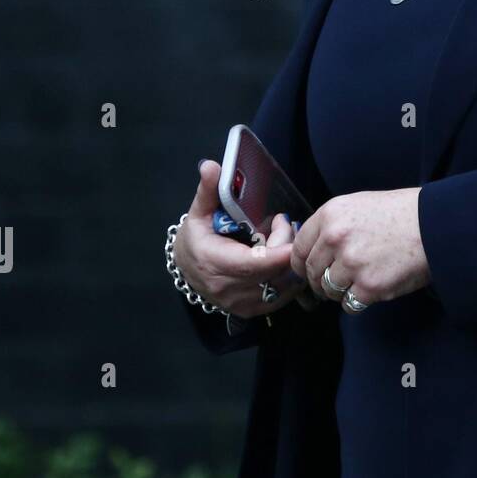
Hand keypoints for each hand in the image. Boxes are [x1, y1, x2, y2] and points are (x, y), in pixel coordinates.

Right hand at [174, 160, 307, 319]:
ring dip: (290, 262)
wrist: (186, 270)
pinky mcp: (250, 310)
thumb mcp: (198, 213)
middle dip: (286, 246)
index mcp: (214, 263)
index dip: (279, 249)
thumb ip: (208, 191)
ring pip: (282, 287)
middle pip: (273, 273)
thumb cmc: (195, 240)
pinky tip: (283, 259)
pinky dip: (289, 278)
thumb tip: (210, 166)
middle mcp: (228, 289)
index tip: (287, 225)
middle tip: (282, 224)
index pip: (254, 263)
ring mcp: (240, 303)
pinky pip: (281, 297)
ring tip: (282, 240)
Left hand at [287, 187, 430, 309]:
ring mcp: (351, 264)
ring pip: (329, 290)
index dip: (302, 263)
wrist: (435, 225)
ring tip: (360, 281)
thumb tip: (311, 247)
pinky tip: (373, 288)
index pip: (298, 248)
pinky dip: (358, 301)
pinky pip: (349, 304)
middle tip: (335, 282)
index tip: (309, 270)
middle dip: (320, 280)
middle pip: (312, 272)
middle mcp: (335, 238)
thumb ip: (332, 225)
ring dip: (340, 291)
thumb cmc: (401, 213)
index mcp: (330, 214)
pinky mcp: (369, 286)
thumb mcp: (358, 205)